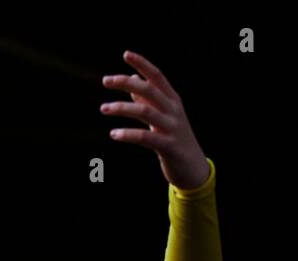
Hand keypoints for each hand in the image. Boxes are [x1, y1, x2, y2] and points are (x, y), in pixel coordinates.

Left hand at [101, 51, 209, 190]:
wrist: (193, 169)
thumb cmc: (175, 139)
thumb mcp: (164, 116)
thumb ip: (149, 99)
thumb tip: (132, 79)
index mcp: (173, 100)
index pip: (157, 76)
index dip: (142, 64)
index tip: (126, 54)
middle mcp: (174, 111)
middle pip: (149, 90)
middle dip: (127, 82)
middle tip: (106, 80)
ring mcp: (172, 128)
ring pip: (145, 111)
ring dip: (122, 108)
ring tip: (103, 108)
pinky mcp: (168, 146)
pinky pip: (146, 137)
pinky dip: (128, 134)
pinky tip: (114, 134)